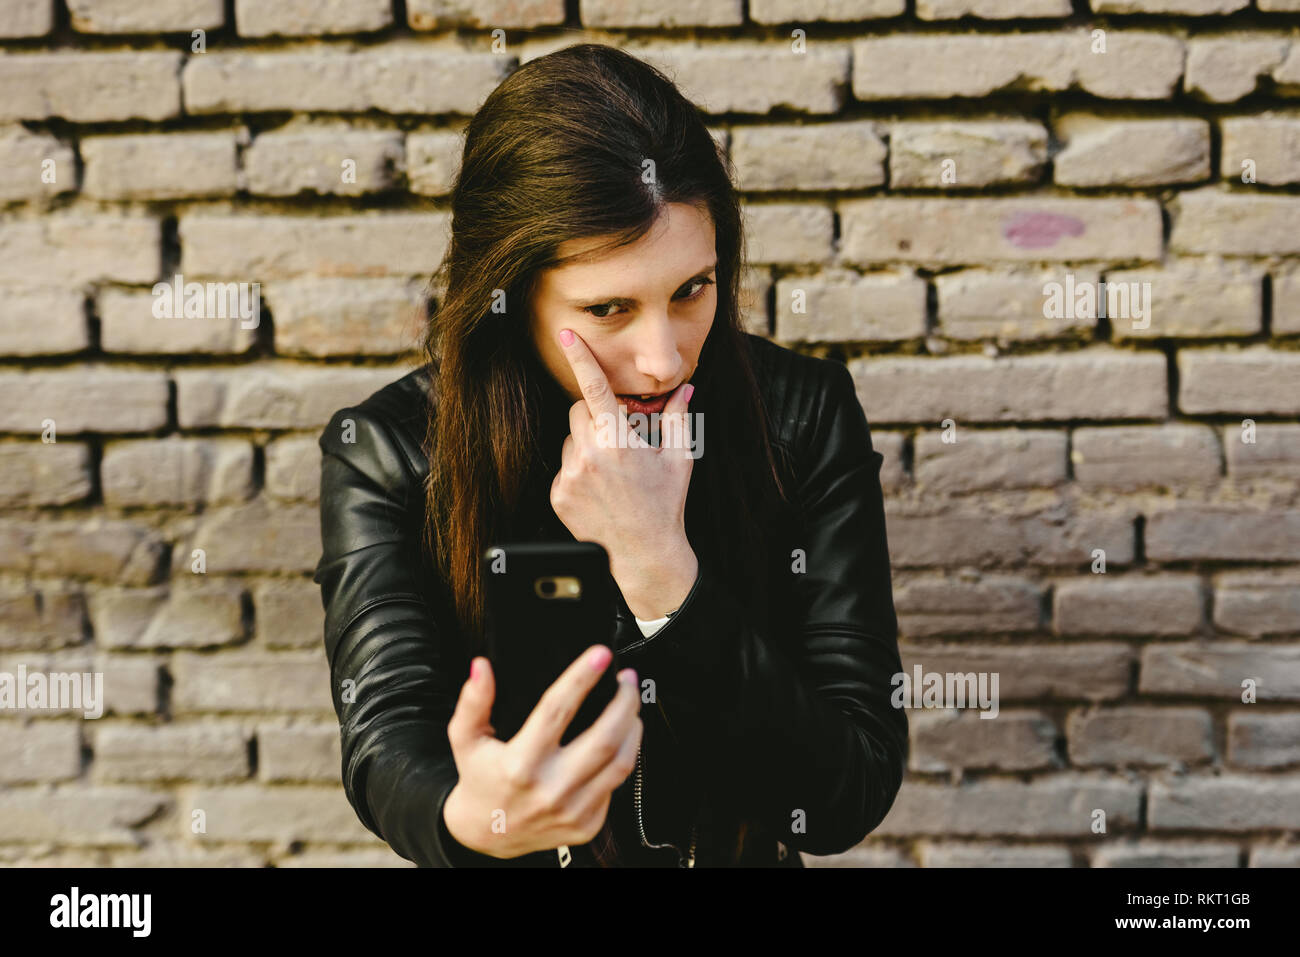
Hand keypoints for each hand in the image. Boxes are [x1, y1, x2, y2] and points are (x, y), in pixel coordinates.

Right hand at [443, 646, 642, 859]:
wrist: (488, 834)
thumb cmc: (479, 778)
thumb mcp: (465, 739)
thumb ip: (473, 701)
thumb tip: (481, 666)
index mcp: (519, 764)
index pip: (556, 711)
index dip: (581, 677)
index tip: (600, 654)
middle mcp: (549, 789)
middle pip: (604, 738)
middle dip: (624, 701)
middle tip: (628, 678)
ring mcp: (572, 811)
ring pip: (621, 762)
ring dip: (633, 727)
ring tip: (630, 704)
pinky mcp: (587, 825)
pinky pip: (616, 784)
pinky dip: (624, 755)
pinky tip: (622, 737)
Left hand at [549, 328, 698, 618]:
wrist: (644, 555)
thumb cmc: (665, 505)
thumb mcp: (679, 459)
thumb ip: (678, 418)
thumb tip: (684, 388)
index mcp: (619, 443)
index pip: (595, 390)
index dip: (581, 358)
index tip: (566, 334)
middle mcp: (589, 457)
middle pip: (579, 410)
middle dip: (597, 414)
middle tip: (619, 436)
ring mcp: (569, 477)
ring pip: (571, 438)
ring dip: (587, 442)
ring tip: (612, 471)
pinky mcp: (558, 494)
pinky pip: (564, 465)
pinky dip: (579, 468)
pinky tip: (600, 488)